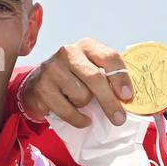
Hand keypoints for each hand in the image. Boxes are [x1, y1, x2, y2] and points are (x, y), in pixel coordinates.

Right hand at [20, 37, 134, 127]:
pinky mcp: (42, 87)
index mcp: (87, 46)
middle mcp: (68, 53)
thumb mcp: (91, 69)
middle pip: (95, 78)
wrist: (39, 82)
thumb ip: (108, 78)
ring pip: (81, 95)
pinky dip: (78, 119)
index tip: (127, 96)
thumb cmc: (73, 78)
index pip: (109, 57)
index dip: (121, 78)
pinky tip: (82, 119)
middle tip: (119, 119)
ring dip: (86, 106)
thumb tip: (127, 100)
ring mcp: (53, 69)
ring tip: (81, 103)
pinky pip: (67, 111)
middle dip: (110, 102)